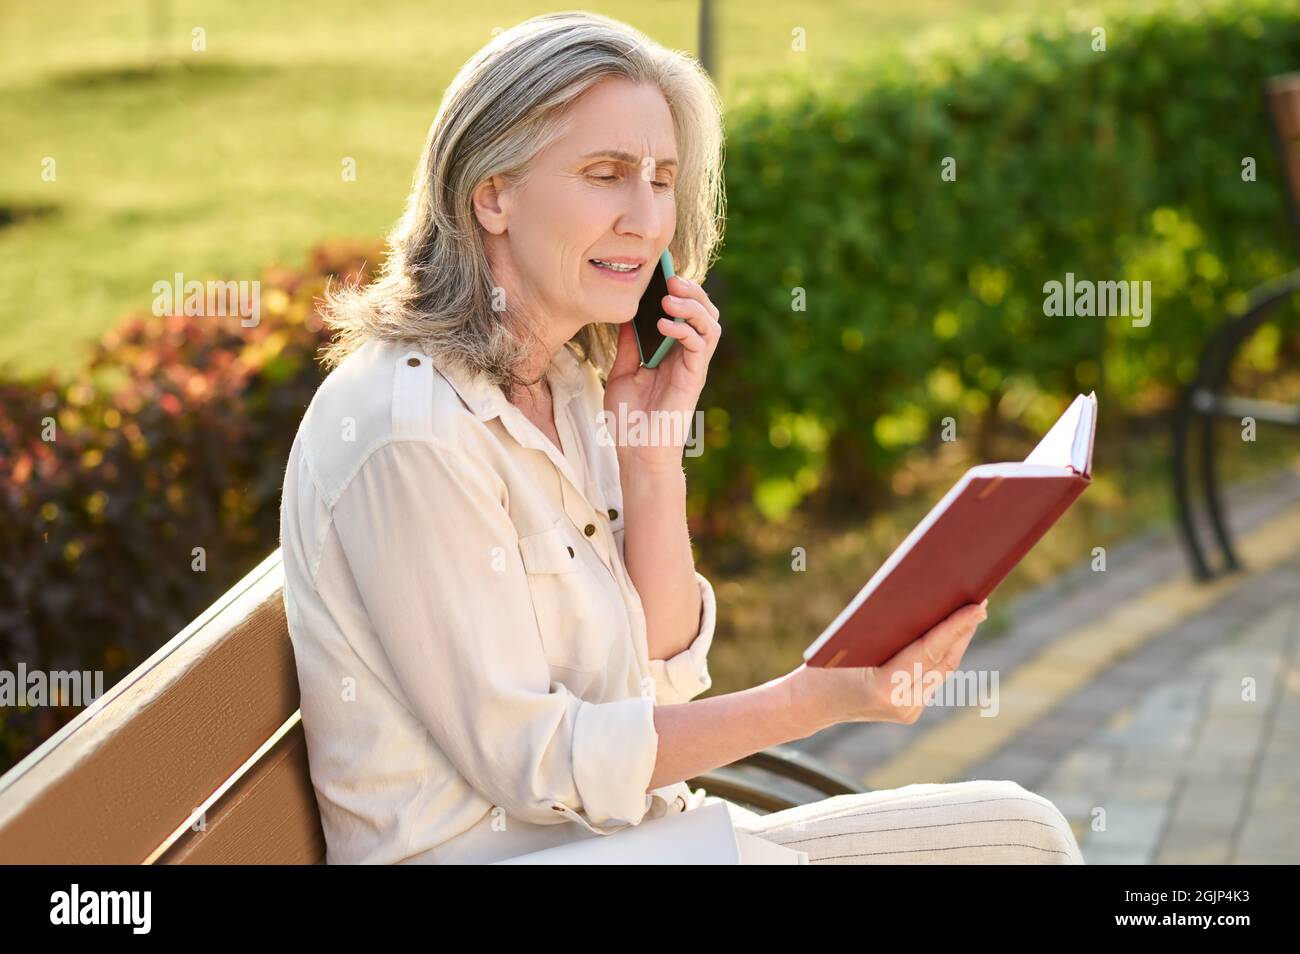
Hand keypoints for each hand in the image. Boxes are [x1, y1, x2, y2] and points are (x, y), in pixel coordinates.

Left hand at [603, 274, 721, 470]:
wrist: (636, 452)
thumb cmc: (630, 419)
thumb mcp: (622, 372)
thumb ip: (628, 344)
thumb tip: (624, 314)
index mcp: (671, 352)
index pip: (684, 312)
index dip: (679, 290)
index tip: (660, 272)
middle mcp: (687, 356)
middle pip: (704, 311)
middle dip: (691, 290)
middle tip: (670, 277)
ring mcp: (693, 366)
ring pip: (710, 323)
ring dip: (693, 304)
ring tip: (669, 296)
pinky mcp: (694, 377)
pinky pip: (701, 344)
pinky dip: (686, 328)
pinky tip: (664, 324)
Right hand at [788, 601, 988, 729]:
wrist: (808, 704)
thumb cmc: (824, 665)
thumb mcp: (849, 639)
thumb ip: (887, 628)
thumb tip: (926, 603)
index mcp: (887, 688)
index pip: (931, 650)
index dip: (956, 626)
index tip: (978, 606)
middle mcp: (904, 704)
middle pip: (944, 661)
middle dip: (963, 631)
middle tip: (979, 602)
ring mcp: (909, 711)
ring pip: (942, 671)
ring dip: (957, 642)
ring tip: (970, 615)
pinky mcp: (910, 711)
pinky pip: (933, 678)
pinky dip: (942, 655)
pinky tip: (951, 636)